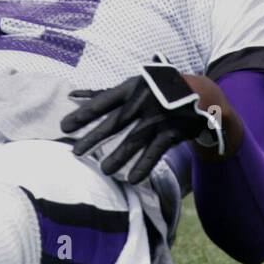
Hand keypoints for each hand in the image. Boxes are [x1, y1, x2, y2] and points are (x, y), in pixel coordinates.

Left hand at [61, 69, 231, 183]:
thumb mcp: (133, 84)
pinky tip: (132, 179)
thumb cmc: (156, 89)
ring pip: (134, 140)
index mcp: (131, 87)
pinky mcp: (172, 132)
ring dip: (118, 157)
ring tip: (104, 170)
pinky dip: (144, 165)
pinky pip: (155, 152)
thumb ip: (104, 93)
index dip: (84, 113)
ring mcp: (158, 117)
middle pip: (114, 122)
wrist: (200, 94)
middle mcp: (143, 101)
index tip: (64, 126)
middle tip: (75, 152)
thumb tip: (73, 94)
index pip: (103, 100)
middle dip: (94, 137)